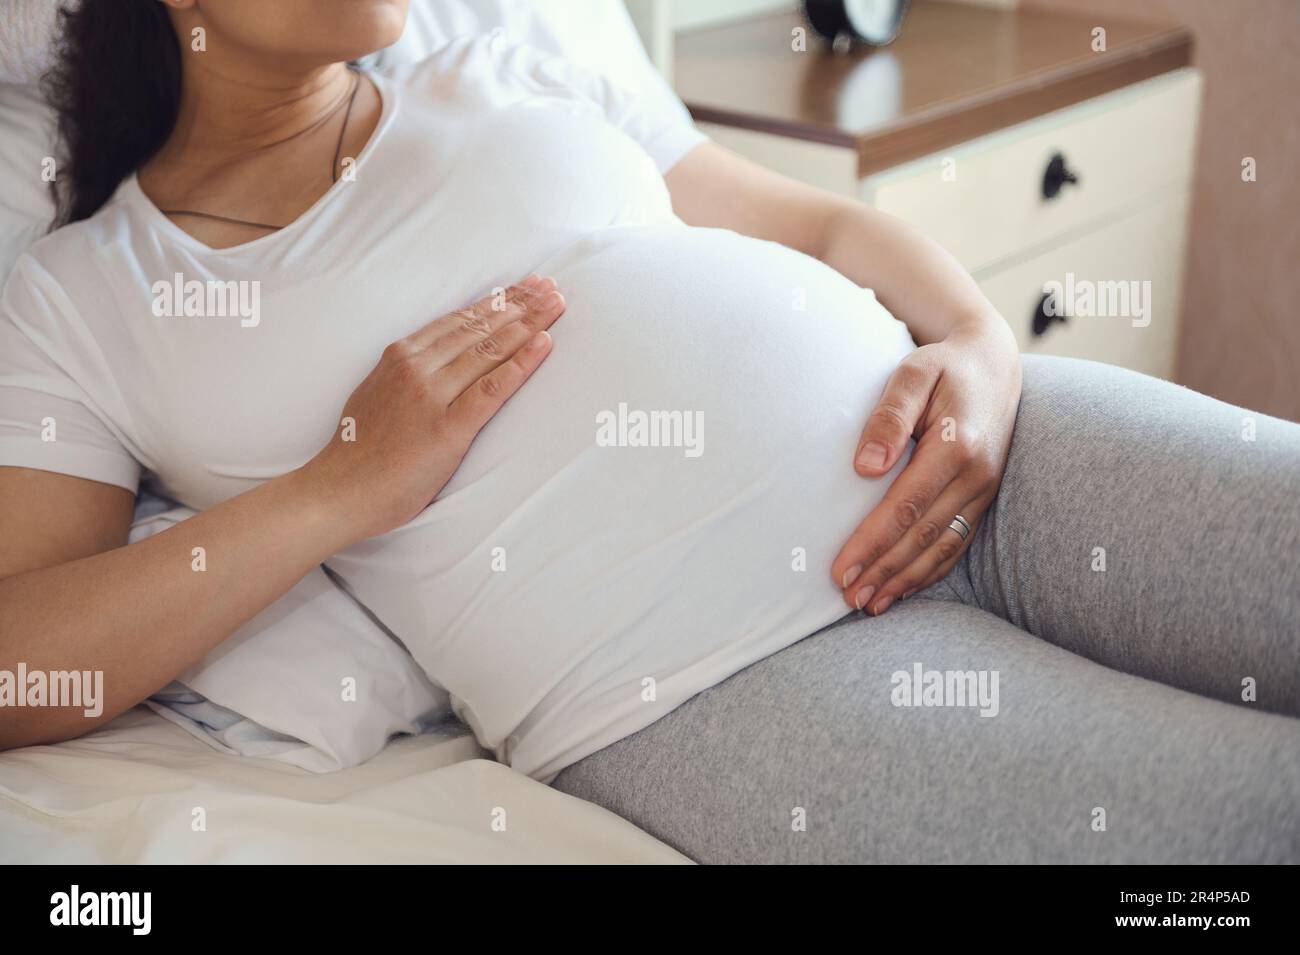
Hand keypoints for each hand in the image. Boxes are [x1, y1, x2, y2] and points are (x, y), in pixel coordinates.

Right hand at [301, 275, 564, 541]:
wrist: (340, 490)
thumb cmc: (357, 450)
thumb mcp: (376, 391)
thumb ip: (406, 371)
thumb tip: (433, 357)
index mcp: (401, 356)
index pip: (459, 319)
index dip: (496, 301)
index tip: (523, 287)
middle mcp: (417, 367)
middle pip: (480, 327)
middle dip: (520, 304)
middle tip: (551, 286)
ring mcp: (432, 396)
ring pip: (489, 349)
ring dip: (529, 323)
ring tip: (556, 304)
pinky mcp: (448, 429)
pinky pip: (492, 388)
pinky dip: (522, 363)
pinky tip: (545, 343)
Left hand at [832, 317, 1019, 614]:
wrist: (993, 362)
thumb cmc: (943, 366)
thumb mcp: (913, 373)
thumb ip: (889, 415)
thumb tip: (865, 466)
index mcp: (957, 447)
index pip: (906, 507)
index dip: (873, 543)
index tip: (841, 569)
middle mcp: (977, 474)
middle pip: (923, 536)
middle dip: (884, 570)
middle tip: (848, 597)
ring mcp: (984, 489)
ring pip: (943, 547)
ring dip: (906, 579)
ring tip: (870, 603)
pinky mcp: (984, 495)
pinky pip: (958, 541)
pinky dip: (931, 570)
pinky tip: (904, 587)